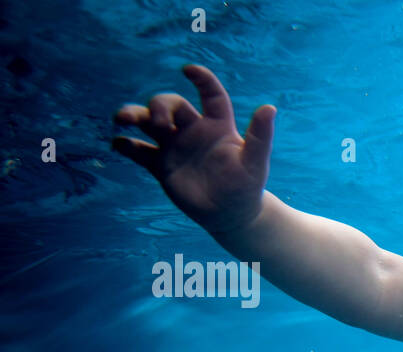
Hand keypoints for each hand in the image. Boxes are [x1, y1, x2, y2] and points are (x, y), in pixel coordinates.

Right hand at [112, 64, 274, 236]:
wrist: (230, 216)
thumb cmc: (246, 188)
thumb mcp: (255, 163)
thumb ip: (260, 136)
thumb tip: (269, 107)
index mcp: (217, 126)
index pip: (210, 95)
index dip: (202, 79)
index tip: (189, 70)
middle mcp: (193, 131)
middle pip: (171, 104)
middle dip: (159, 105)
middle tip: (158, 123)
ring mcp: (174, 147)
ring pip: (148, 122)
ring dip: (133, 115)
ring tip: (122, 119)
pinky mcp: (160, 166)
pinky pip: (138, 150)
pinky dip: (125, 145)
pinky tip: (119, 145)